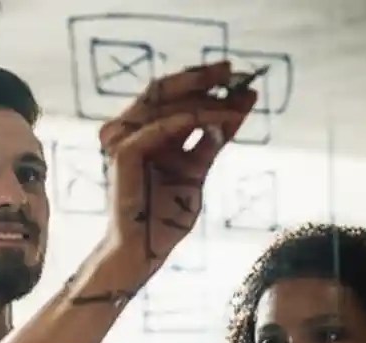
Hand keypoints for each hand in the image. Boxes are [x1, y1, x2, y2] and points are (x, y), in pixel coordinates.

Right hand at [99, 61, 255, 278]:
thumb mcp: (197, 167)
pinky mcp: (124, 152)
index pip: (172, 95)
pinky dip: (191, 118)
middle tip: (235, 73)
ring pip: (164, 103)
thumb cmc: (165, 213)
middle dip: (202, 78)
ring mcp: (123, 139)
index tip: (239, 78)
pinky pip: (160, 125)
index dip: (204, 82)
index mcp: (143, 132)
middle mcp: (129, 130)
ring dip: (203, 98)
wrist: (146, 247)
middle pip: (164, 89)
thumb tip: (242, 102)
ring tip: (235, 100)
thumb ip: (214, 136)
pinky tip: (218, 117)